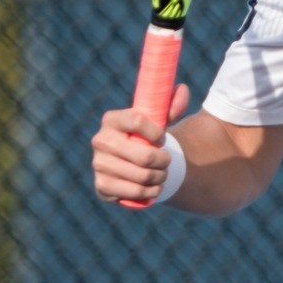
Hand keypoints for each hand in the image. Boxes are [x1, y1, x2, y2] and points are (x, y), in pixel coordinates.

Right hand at [90, 82, 189, 204]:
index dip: (157, 132)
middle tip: (167, 161)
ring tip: (163, 174)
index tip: (163, 138)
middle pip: (145, 156)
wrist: (130, 162)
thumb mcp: (159, 118)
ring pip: (143, 176)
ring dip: (160, 177)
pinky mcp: (102, 186)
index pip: (138, 121)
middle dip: (164, 161)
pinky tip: (154, 188)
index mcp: (112, 119)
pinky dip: (150, 192)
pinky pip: (134, 192)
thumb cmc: (147, 135)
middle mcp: (100, 140)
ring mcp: (99, 164)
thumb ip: (173, 104)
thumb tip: (183, 89)